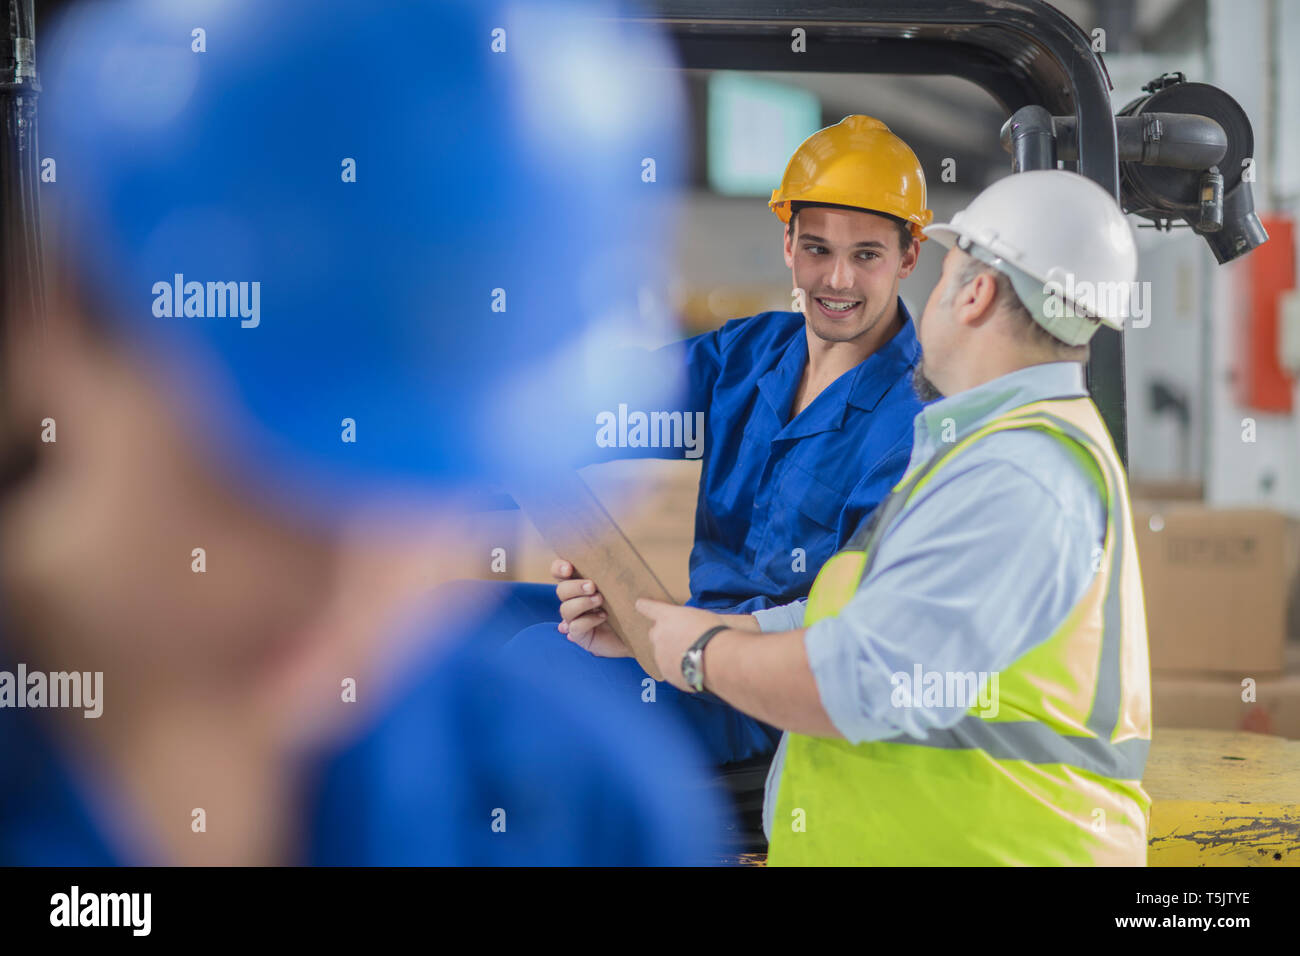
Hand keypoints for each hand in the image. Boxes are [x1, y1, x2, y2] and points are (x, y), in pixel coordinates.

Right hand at [552, 558, 630, 657]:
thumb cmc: (633, 602)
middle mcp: (574, 600)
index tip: (569, 568)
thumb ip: (618, 570)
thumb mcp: (627, 583)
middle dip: (575, 586)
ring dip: (582, 603)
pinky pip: (575, 627)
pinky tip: (603, 617)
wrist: (642, 629)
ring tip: (601, 600)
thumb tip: (619, 555)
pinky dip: (587, 620)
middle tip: (592, 586)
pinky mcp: (581, 635)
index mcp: (580, 583)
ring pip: (565, 609)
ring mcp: (576, 619)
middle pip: (561, 590)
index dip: (559, 568)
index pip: (559, 572)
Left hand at [635, 599, 754, 690]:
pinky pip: (669, 668)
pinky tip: (693, 667)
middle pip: (654, 633)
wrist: (715, 659)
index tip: (639, 604)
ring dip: (672, 653)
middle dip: (664, 635)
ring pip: (662, 652)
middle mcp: (658, 634)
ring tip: (692, 656)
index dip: (644, 606)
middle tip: (681, 639)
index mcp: (667, 616)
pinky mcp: (665, 671)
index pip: (649, 608)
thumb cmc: (713, 633)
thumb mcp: (701, 617)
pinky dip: (677, 668)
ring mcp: (659, 654)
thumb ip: (687, 620)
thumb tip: (687, 628)